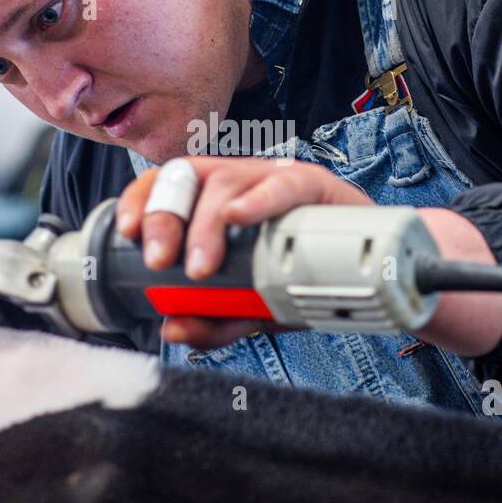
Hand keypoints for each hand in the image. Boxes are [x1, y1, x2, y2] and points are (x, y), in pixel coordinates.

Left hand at [114, 156, 373, 347]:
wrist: (374, 273)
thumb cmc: (305, 278)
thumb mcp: (252, 308)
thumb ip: (214, 321)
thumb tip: (172, 327)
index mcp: (215, 199)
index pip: (164, 183)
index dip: (140, 202)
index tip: (127, 234)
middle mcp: (238, 180)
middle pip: (186, 175)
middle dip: (164, 216)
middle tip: (159, 260)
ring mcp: (275, 178)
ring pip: (227, 179)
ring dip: (205, 223)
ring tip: (202, 267)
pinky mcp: (315, 185)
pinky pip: (283, 184)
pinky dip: (257, 199)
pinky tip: (239, 217)